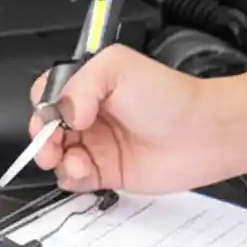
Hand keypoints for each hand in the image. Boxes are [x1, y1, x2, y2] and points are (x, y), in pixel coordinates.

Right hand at [28, 45, 241, 192]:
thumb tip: (61, 114)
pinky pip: (74, 179)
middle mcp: (89, 116)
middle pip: (46, 131)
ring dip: (57, 160)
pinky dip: (72, 177)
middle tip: (51, 144)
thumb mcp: (117, 68)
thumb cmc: (171, 97)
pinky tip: (85, 169)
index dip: (42, 110)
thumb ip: (79, 85)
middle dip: (42, 139)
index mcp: (88, 88)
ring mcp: (96, 145)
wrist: (204, 134)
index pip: (47, 98)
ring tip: (75, 159)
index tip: (50, 118)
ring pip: (57, 157)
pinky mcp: (105, 172)